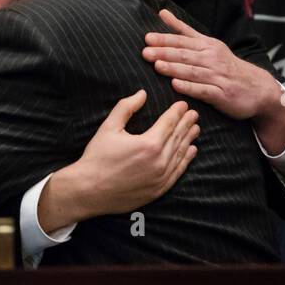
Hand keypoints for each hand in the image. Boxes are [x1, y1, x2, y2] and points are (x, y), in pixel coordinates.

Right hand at [38, 90, 199, 230]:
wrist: (89, 191)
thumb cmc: (97, 158)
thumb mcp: (109, 127)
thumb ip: (126, 107)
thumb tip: (142, 93)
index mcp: (149, 143)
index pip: (169, 123)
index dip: (177, 112)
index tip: (183, 104)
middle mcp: (159, 161)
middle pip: (178, 137)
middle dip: (186, 123)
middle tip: (194, 114)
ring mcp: (161, 177)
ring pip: (180, 154)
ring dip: (189, 139)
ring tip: (196, 129)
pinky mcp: (159, 190)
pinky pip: (178, 172)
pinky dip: (186, 160)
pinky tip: (191, 151)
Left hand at [142, 9, 284, 152]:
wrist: (258, 88)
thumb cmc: (226, 66)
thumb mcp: (208, 44)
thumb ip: (183, 30)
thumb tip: (161, 12)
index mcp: (207, 46)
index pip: (183, 41)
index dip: (165, 39)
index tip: (147, 38)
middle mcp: (212, 59)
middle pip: (186, 55)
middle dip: (165, 53)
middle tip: (146, 52)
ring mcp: (218, 77)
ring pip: (193, 71)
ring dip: (175, 68)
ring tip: (157, 66)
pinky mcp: (222, 95)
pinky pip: (204, 90)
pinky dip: (190, 87)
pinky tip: (176, 86)